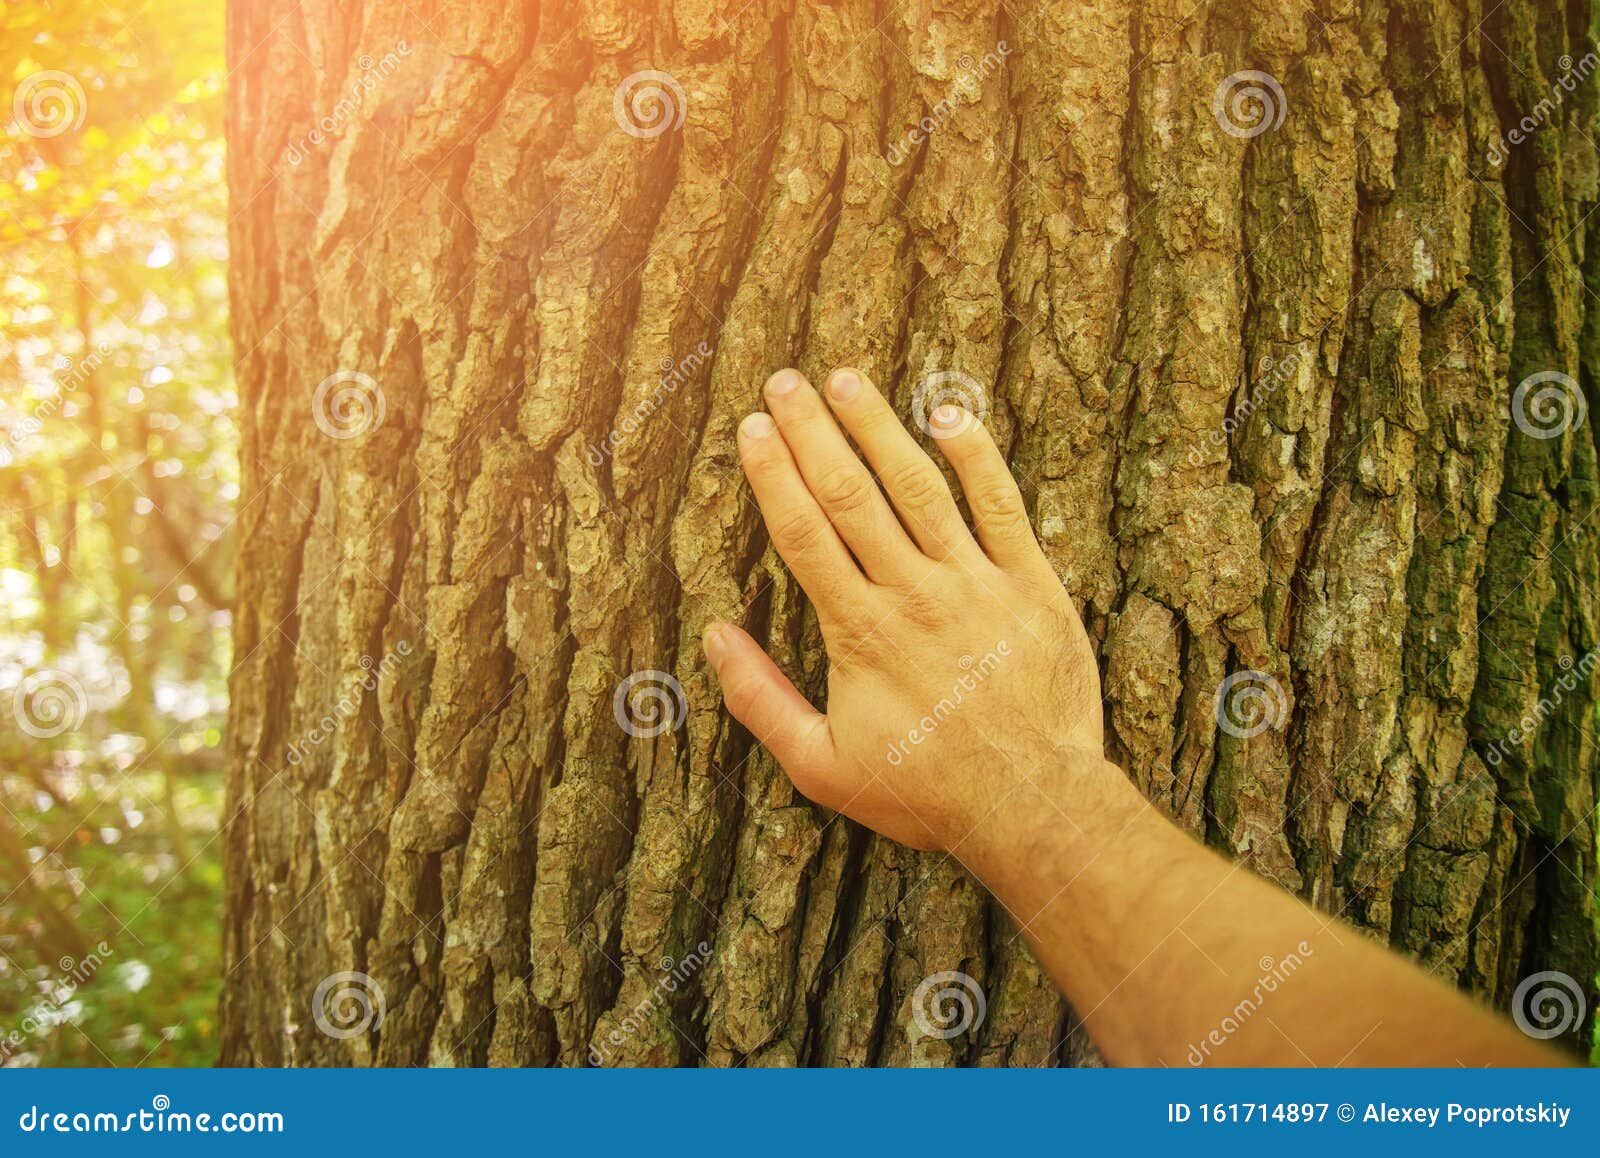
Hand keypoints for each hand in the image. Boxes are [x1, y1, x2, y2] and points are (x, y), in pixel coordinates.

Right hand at [704, 366, 1108, 851]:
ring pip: (919, 486)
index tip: (752, 428)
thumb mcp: (822, 766)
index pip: (805, 533)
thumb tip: (714, 639)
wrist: (1032, 805)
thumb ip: (762, 701)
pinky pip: (1002, 506)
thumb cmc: (925, 792)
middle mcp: (913, 594)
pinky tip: (949, 414)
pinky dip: (977, 457)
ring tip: (845, 378)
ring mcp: (975, 583)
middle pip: (852, 495)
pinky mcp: (1031, 584)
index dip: (775, 475)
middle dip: (813, 433)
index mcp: (859, 633)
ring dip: (879, 427)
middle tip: (784, 382)